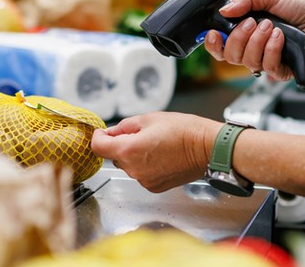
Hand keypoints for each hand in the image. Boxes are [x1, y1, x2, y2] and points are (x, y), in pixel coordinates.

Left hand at [90, 112, 219, 192]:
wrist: (207, 148)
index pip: (98, 147)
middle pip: (114, 157)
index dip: (98, 137)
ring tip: (155, 144)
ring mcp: (144, 180)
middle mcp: (133, 169)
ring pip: (128, 166)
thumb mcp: (150, 118)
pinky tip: (161, 156)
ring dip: (134, 156)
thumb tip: (110, 132)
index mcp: (129, 150)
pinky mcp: (154, 187)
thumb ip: (124, 126)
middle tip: (139, 134)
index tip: (103, 132)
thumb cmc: (183, 130)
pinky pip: (141, 174)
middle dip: (121, 145)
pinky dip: (145, 166)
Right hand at [203, 0, 304, 80]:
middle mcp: (255, 49)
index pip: (221, 46)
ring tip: (272, 26)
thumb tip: (224, 11)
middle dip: (238, 37)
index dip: (212, 43)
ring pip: (247, 62)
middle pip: (230, 56)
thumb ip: (246, 0)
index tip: (212, 33)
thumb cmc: (302, 9)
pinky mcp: (283, 71)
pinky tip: (280, 37)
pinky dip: (272, 49)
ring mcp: (268, 61)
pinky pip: (268, 67)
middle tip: (253, 22)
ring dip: (257, 41)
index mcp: (248, 33)